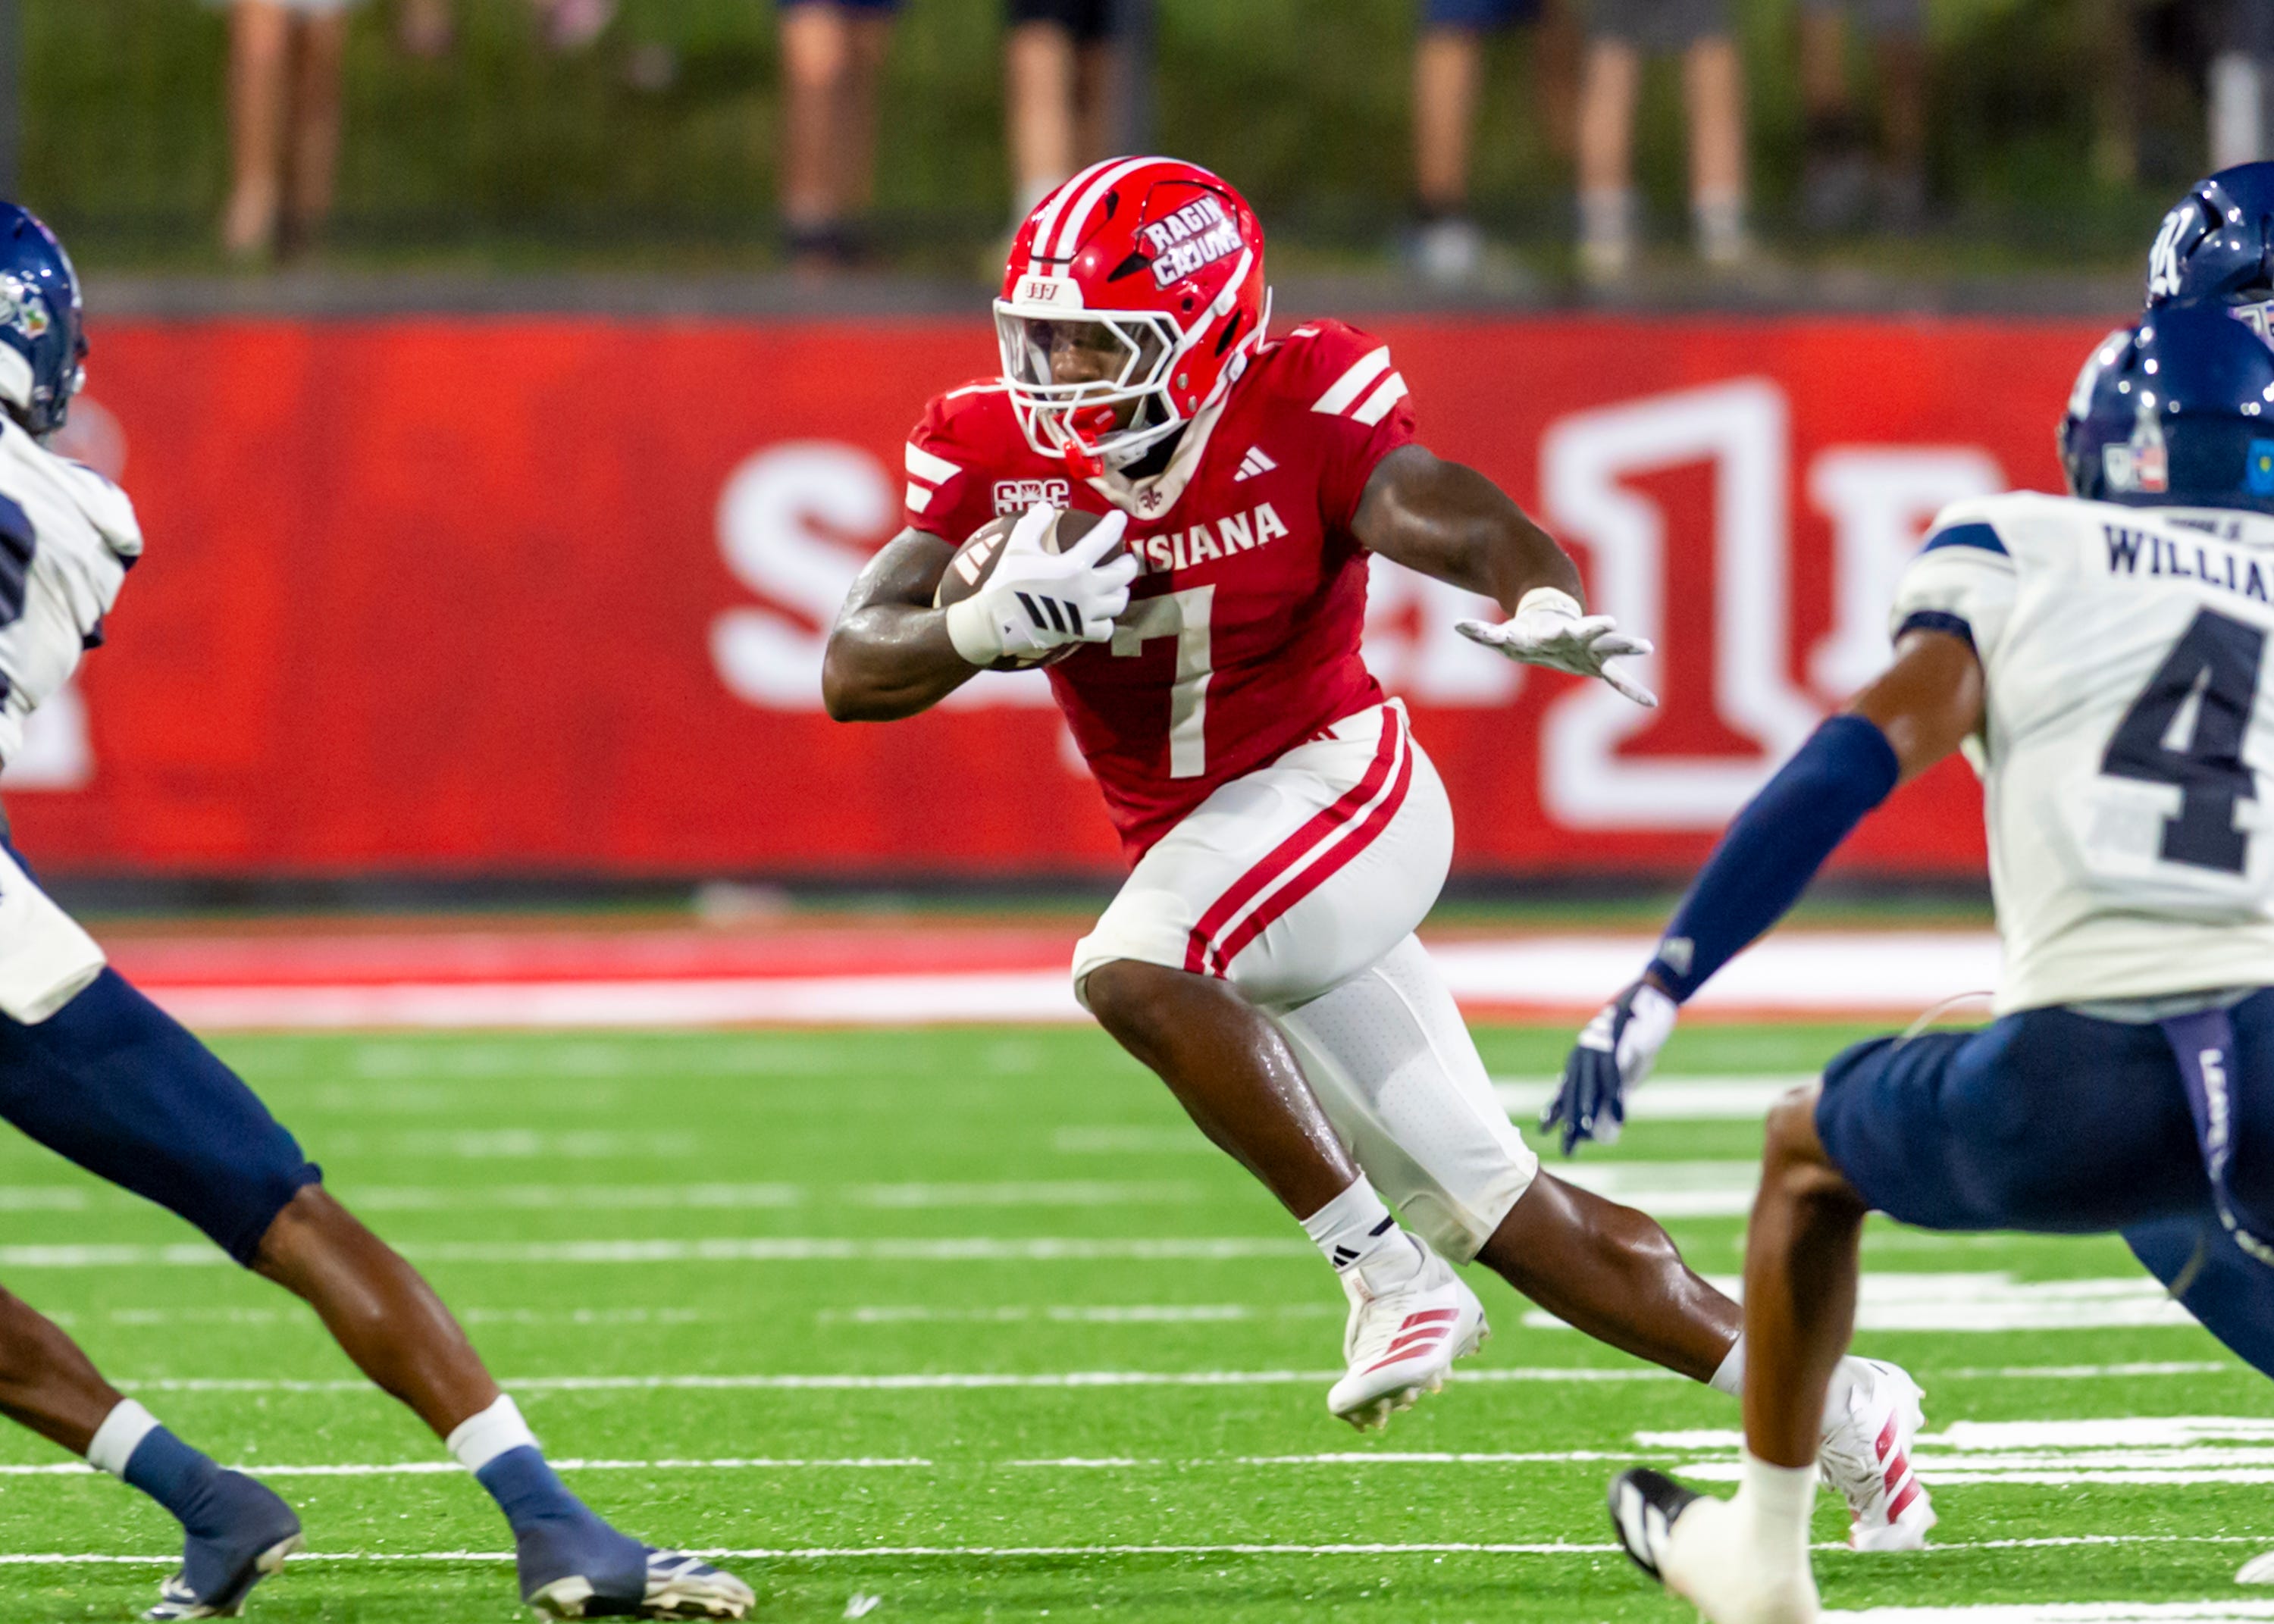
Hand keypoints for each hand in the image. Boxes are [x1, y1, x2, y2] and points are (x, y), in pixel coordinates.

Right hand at [945, 505, 1138, 665]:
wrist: (997, 623)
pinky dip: (1106, 621)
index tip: (1120, 517)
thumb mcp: (1017, 546)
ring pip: (1118, 602)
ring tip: (1117, 587)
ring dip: (1121, 592)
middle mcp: (1086, 590)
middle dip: (1128, 564)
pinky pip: (1105, 629)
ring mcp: (1085, 614)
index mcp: (1073, 566)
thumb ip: (1033, 523)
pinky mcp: (1079, 632)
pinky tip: (1101, 616)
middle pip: (1122, 575)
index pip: (1103, 540)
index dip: (1114, 526)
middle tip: (1125, 558)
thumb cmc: (1007, 583)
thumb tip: (1046, 507)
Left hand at [1457, 588, 1656, 707]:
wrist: (1548, 623)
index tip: (1578, 625)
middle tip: (1617, 626)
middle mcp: (1576, 638)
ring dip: (1627, 648)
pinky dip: (1632, 691)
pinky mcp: (1596, 666)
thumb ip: (1482, 633)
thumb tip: (1457, 627)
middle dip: (1602, 631)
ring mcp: (1590, 651)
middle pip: (1591, 634)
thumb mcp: (1502, 637)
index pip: (1561, 630)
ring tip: (1646, 647)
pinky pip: (1617, 680)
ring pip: (1612, 650)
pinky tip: (1650, 702)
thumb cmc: (1524, 633)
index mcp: (1553, 632)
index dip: (1564, 631)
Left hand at [1544, 981, 1677, 1154]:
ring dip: (1588, 1110)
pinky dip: (1616, 1096)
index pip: (1565, 1090)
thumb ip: (1615, 1090)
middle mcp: (1583, 1055)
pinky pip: (1614, 1074)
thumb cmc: (1635, 1035)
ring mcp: (1598, 1048)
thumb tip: (1611, 1118)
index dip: (1555, 1110)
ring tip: (1585, 1134)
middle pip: (1574, 1093)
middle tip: (1567, 1148)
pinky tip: (1621, 1117)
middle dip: (1569, 1122)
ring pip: (1589, 1085)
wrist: (1649, 999)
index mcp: (1581, 1060)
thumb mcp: (1624, 1067)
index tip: (1544, 1131)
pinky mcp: (1616, 1043)